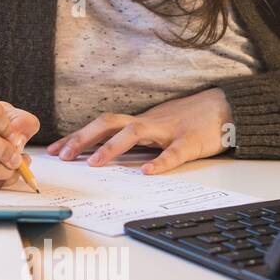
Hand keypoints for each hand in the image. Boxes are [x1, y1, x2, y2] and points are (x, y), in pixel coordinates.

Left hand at [46, 87, 232, 174]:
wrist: (226, 107)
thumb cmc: (186, 120)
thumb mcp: (155, 128)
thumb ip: (132, 140)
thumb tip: (101, 156)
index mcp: (138, 122)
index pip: (100, 126)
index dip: (76, 137)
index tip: (52, 150)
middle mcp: (148, 122)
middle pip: (109, 123)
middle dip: (83, 138)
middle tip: (62, 156)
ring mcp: (168, 129)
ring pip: (135, 133)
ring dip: (112, 148)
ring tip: (94, 163)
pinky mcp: (191, 140)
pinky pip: (174, 152)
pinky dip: (160, 162)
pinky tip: (147, 172)